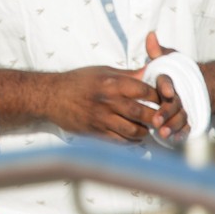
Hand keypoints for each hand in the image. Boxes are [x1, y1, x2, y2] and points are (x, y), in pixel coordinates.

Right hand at [49, 64, 184, 141]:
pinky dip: (132, 141)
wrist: (50, 96)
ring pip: (134, 130)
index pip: (145, 91)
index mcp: (112, 83)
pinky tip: (135, 137)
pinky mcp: (95, 132)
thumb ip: (128, 75)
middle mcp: (108, 101)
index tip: (164, 100)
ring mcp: (101, 118)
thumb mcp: (103, 71)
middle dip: (156, 117)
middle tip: (161, 118)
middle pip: (143, 113)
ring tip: (148, 128)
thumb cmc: (78, 81)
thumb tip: (151, 72)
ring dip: (145, 131)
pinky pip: (120, 141)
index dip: (159, 97)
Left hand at [145, 32, 190, 142]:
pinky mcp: (189, 119)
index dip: (167, 87)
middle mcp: (181, 95)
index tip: (166, 93)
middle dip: (166, 112)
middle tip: (155, 120)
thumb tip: (150, 36)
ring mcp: (187, 108)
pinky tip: (174, 140)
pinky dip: (182, 133)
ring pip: (180, 118)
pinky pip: (187, 127)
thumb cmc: (178, 71)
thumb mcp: (168, 59)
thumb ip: (158, 52)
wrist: (205, 84)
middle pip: (174, 104)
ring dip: (172, 126)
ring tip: (161, 133)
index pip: (168, 82)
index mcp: (172, 80)